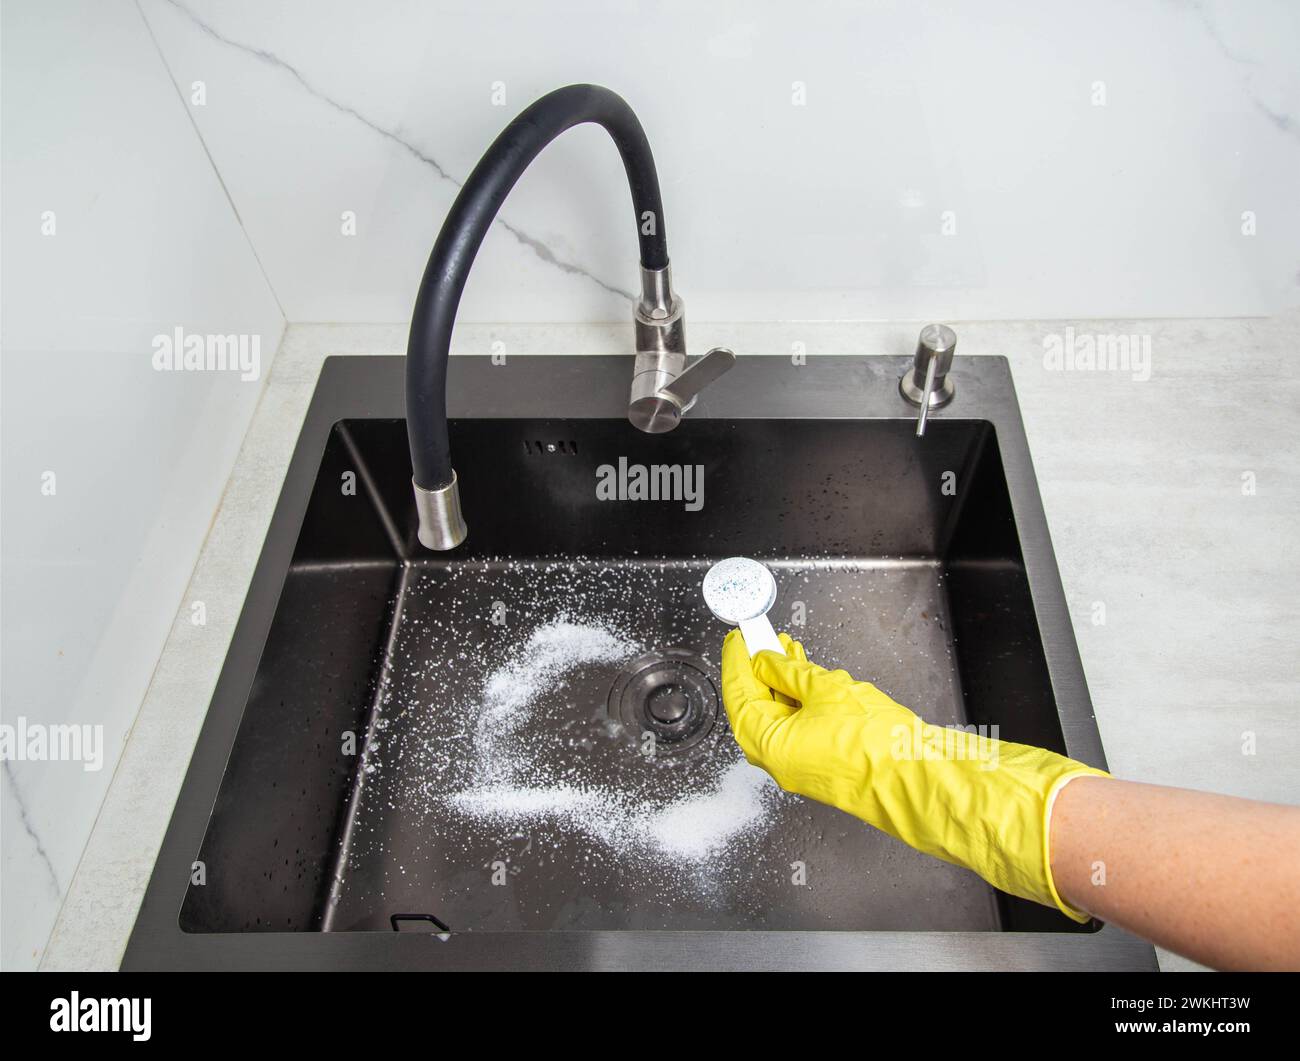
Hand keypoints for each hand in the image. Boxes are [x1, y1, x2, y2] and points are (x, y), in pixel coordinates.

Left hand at [720, 629, 1106, 919]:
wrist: (919, 777)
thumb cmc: (876, 742)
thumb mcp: (825, 689)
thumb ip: (789, 672)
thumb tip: (767, 661)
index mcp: (768, 744)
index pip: (738, 695)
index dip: (736, 661)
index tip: (737, 637)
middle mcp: (779, 761)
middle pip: (755, 707)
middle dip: (758, 670)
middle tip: (761, 638)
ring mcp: (802, 765)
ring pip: (780, 716)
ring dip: (782, 682)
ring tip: (788, 650)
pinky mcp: (825, 764)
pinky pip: (801, 726)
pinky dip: (800, 699)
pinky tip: (809, 678)